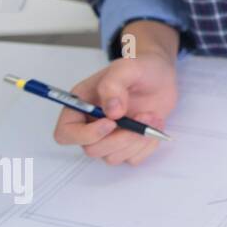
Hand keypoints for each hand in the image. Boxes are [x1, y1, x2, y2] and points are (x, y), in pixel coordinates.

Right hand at [52, 50, 177, 165]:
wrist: (161, 74)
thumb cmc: (139, 68)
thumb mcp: (126, 67)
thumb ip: (113, 85)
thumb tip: (111, 112)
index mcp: (80, 106)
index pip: (65, 134)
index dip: (85, 135)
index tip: (111, 122)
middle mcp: (91, 125)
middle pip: (92, 150)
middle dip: (120, 138)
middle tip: (142, 117)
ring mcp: (110, 137)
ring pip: (113, 158)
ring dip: (137, 140)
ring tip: (152, 115)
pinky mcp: (128, 144)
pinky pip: (133, 159)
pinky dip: (148, 145)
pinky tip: (155, 124)